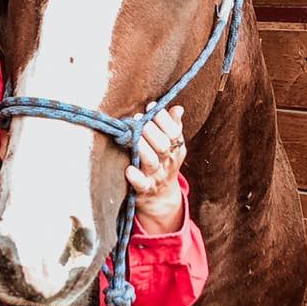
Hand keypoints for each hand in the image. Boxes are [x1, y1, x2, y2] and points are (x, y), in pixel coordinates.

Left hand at [126, 105, 185, 233]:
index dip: (163, 119)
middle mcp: (167, 162)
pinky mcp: (145, 190)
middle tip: (139, 119)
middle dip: (151, 131)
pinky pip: (141, 184)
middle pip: (163, 146)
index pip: (174, 133)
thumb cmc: (163, 164)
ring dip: (143, 148)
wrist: (162, 198)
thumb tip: (177, 108)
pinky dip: (136, 178)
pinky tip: (129, 169)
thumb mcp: (173, 147)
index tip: (151, 106)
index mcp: (176, 149)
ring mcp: (156, 176)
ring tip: (133, 136)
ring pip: (151, 162)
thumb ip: (173, 127)